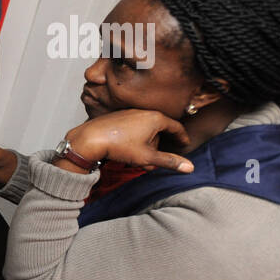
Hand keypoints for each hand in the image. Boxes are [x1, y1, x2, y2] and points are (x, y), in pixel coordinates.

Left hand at [64, 109, 193, 172]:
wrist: (90, 139)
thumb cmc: (119, 146)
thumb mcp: (148, 157)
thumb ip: (169, 161)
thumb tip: (190, 167)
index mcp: (155, 118)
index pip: (176, 127)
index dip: (182, 137)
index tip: (184, 144)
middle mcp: (143, 112)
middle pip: (159, 130)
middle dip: (158, 147)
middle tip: (155, 161)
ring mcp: (129, 113)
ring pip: (145, 130)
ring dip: (145, 145)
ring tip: (140, 160)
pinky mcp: (117, 117)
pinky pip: (132, 128)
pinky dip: (134, 139)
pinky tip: (128, 151)